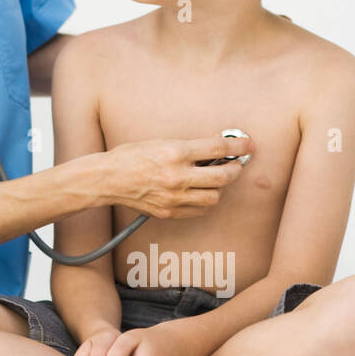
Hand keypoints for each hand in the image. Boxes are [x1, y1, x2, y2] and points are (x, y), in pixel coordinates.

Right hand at [88, 134, 254, 218]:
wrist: (107, 179)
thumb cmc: (130, 157)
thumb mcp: (159, 142)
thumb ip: (187, 148)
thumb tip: (213, 150)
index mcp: (175, 153)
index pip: (217, 148)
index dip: (238, 145)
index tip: (247, 145)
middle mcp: (177, 176)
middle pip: (223, 176)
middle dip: (235, 169)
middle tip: (235, 164)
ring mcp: (174, 196)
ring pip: (214, 196)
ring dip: (220, 188)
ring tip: (215, 180)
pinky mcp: (170, 212)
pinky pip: (199, 210)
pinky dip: (204, 201)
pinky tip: (199, 192)